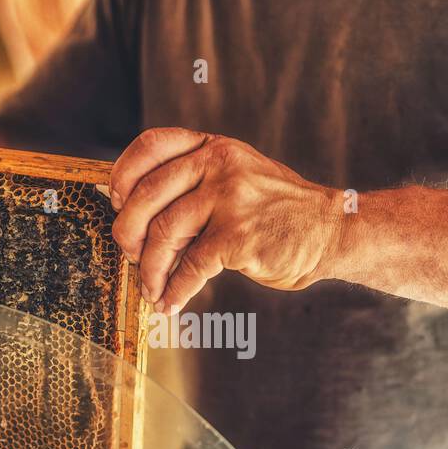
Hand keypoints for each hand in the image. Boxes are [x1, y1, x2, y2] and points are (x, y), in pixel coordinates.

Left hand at [109, 128, 339, 311]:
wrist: (331, 229)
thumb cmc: (279, 210)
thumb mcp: (239, 175)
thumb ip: (197, 183)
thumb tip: (141, 215)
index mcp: (214, 147)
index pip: (152, 145)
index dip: (124, 174)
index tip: (116, 201)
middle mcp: (219, 165)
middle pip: (147, 194)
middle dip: (128, 231)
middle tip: (129, 254)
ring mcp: (229, 199)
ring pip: (164, 233)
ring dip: (150, 268)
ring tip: (151, 287)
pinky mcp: (238, 236)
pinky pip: (190, 266)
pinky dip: (175, 290)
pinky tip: (171, 302)